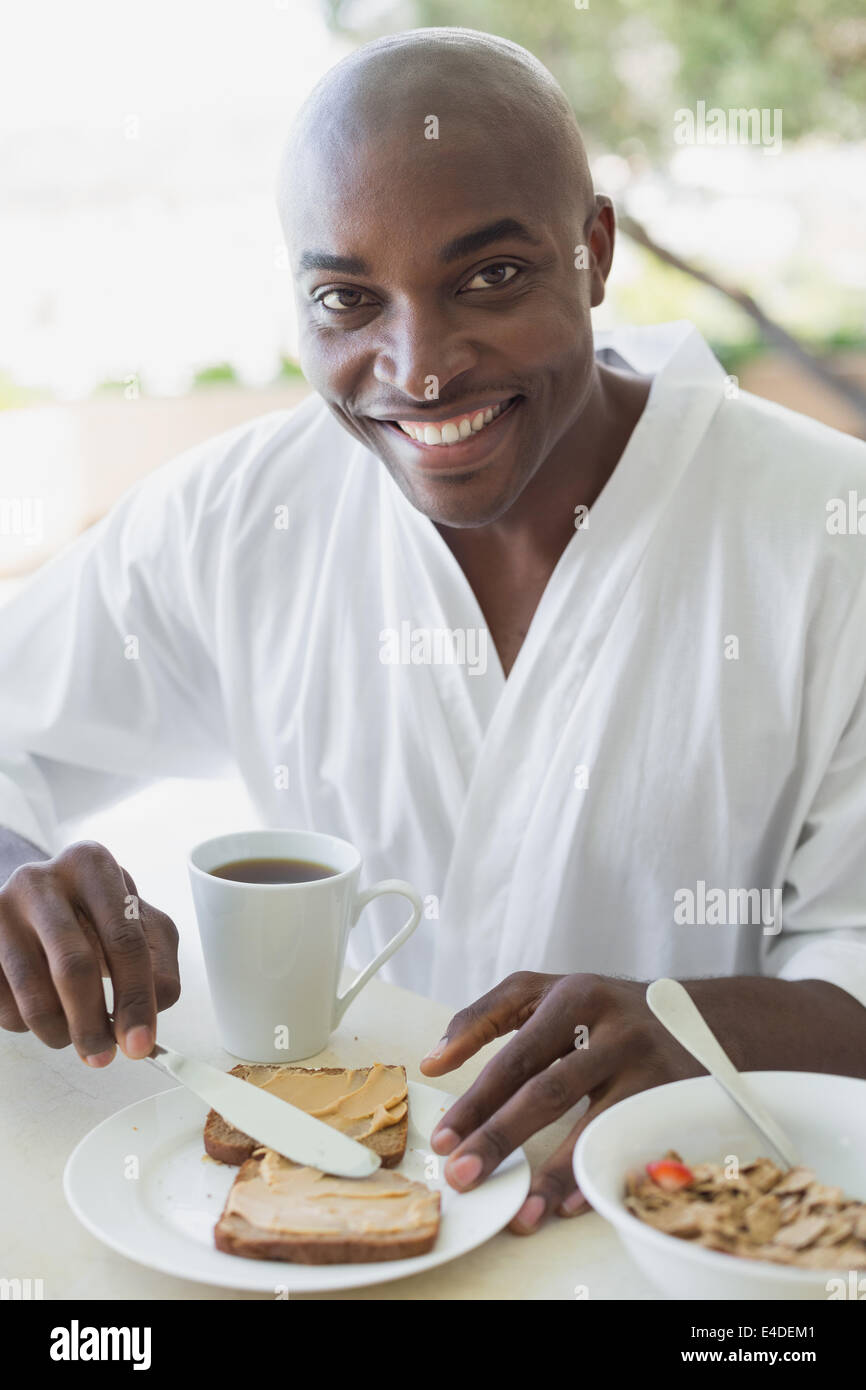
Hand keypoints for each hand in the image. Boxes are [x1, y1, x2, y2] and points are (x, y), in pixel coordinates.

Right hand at [0, 839, 179, 1065]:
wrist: (39, 899)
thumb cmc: (98, 914)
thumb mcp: (142, 923)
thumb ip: (160, 962)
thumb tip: (157, 1004)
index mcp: (91, 865)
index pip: (123, 940)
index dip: (136, 998)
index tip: (141, 1042)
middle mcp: (42, 880)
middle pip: (73, 968)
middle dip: (93, 1024)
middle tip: (104, 1056)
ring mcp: (1, 910)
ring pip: (33, 994)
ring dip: (59, 1032)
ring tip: (75, 1036)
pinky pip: (2, 1006)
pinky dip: (27, 1026)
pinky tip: (44, 1011)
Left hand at [419, 971, 700, 1233]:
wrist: (692, 1014)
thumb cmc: (598, 1009)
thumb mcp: (542, 992)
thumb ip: (483, 1018)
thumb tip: (434, 1062)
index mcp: (572, 998)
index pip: (515, 1058)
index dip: (476, 1101)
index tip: (444, 1138)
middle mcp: (612, 1029)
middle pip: (548, 1091)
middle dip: (501, 1138)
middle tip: (463, 1175)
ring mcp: (647, 1066)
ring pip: (593, 1125)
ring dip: (554, 1174)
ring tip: (521, 1214)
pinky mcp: (672, 1098)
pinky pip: (629, 1145)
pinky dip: (598, 1177)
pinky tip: (569, 1204)